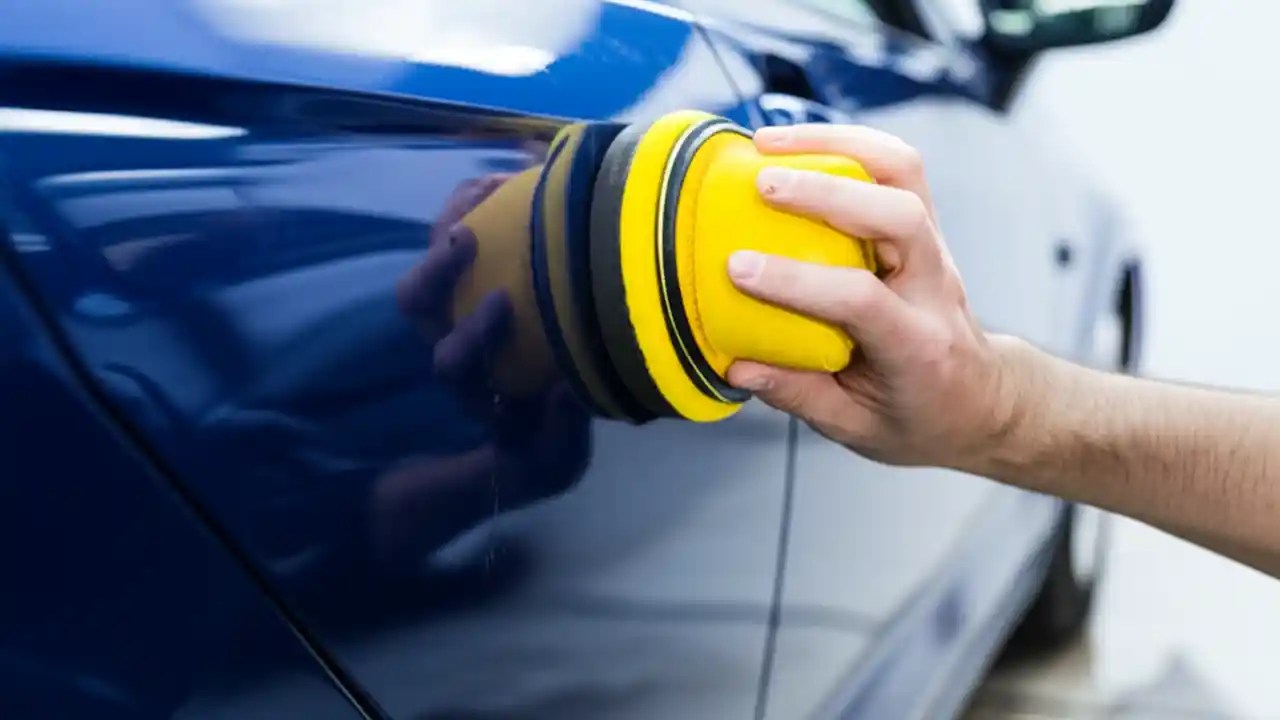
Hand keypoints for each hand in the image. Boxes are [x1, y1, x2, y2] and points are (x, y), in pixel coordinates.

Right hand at [726, 124, 1018, 469]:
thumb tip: (735, 366)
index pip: (861, 299)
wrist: (981, 400)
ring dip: (837, 143)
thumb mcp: (857, 430)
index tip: (737, 270)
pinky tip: (795, 144)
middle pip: (899, 214)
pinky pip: (894, 167)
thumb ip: (798, 394)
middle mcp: (934, 286)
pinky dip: (845, 143)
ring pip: (903, 171)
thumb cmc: (919, 418)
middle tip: (761, 182)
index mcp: (917, 345)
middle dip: (828, 190)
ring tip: (768, 141)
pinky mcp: (924, 226)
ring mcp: (935, 249)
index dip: (797, 280)